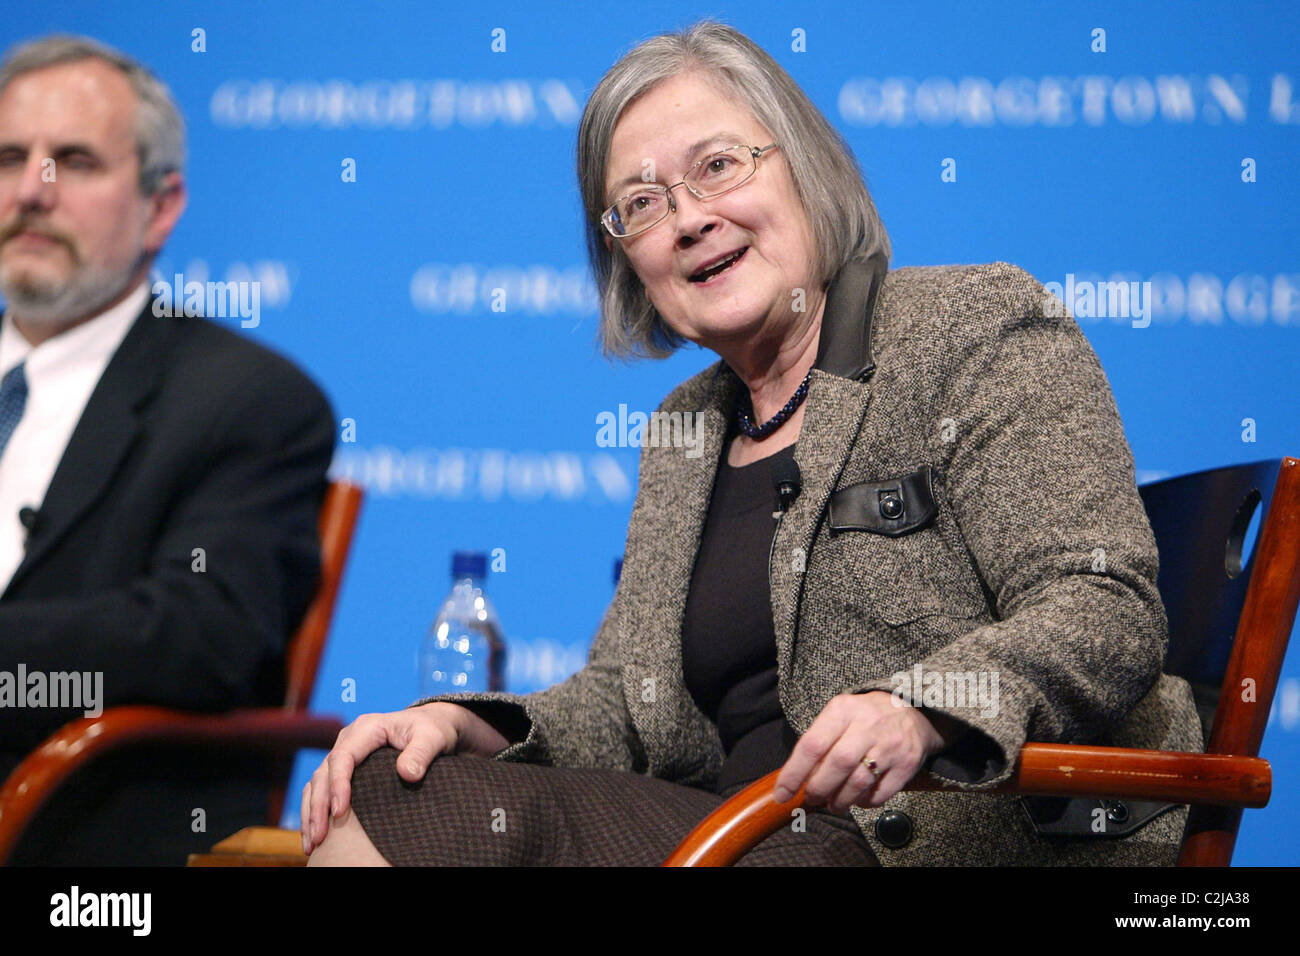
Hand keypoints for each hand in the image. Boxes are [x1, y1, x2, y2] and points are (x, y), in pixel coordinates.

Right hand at [300, 701, 507, 853]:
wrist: (433, 725)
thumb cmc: (433, 730)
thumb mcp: (434, 737)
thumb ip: (422, 752)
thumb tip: (406, 773)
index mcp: (367, 728)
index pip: (343, 757)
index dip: (338, 784)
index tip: (340, 812)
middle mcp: (350, 739)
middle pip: (324, 772)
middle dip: (318, 806)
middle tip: (319, 838)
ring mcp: (345, 752)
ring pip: (317, 782)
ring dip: (311, 812)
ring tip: (311, 844)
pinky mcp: (346, 767)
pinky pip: (322, 788)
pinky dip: (314, 809)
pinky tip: (314, 832)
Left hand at [771, 691, 952, 813]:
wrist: (912, 711)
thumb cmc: (864, 717)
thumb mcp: (840, 715)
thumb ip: (819, 742)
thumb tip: (796, 780)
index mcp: (843, 710)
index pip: (812, 744)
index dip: (794, 773)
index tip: (782, 794)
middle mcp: (867, 725)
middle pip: (837, 764)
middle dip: (819, 789)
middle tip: (812, 799)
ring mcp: (890, 745)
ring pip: (858, 782)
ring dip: (840, 800)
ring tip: (833, 805)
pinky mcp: (907, 763)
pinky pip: (880, 793)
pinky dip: (864, 802)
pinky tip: (858, 799)